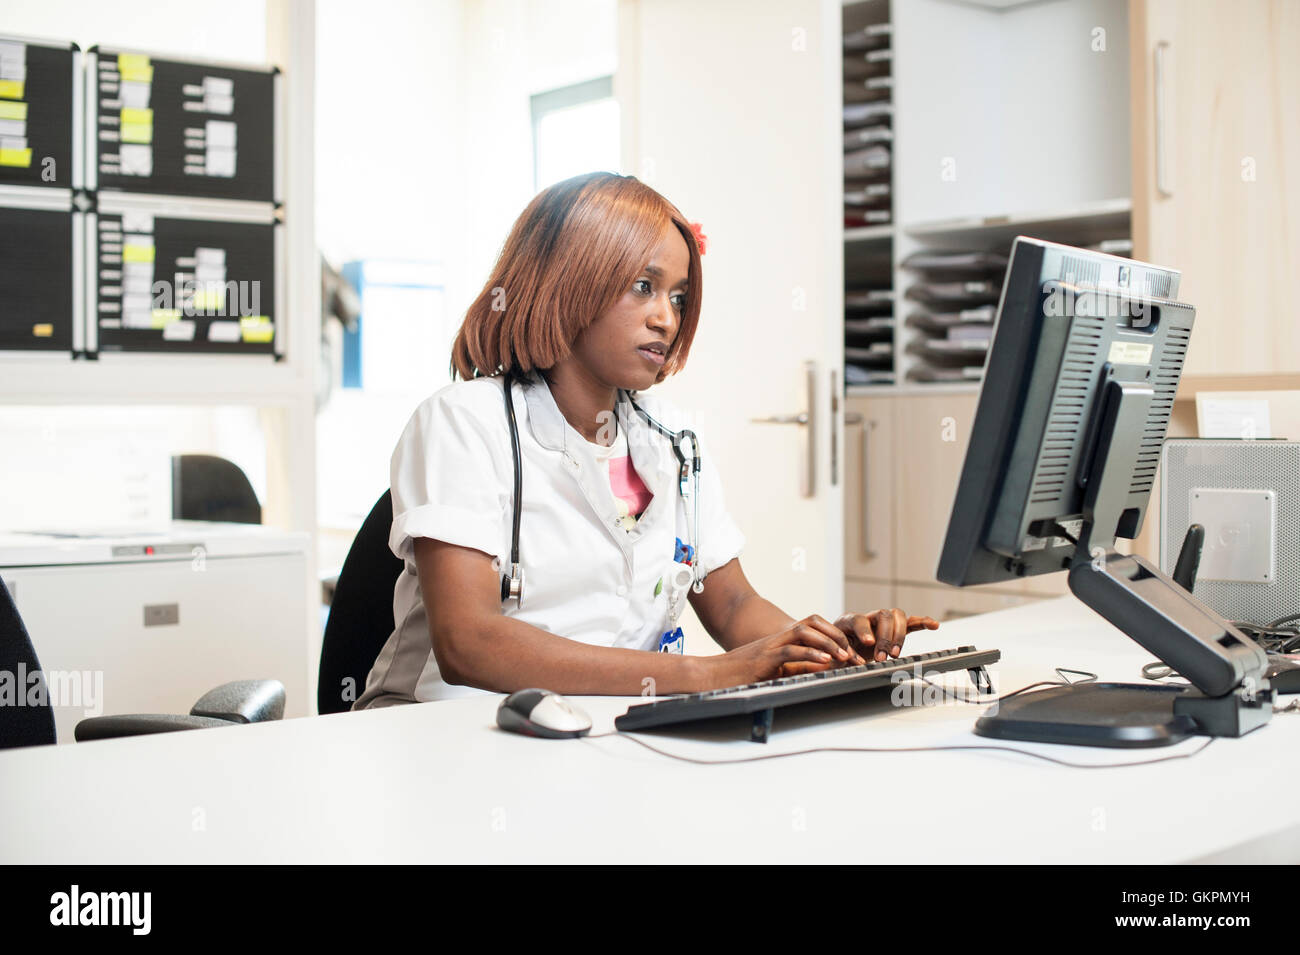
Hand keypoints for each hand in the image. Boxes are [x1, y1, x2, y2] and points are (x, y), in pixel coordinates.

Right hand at [702, 615, 859, 689]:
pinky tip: (825, 662)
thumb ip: (797, 667)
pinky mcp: (765, 658)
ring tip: (844, 656)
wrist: (712, 675)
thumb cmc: (740, 674)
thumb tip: (823, 669)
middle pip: (812, 623)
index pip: (812, 627)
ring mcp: (771, 645)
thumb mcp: (775, 670)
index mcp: (781, 639)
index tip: (850, 651)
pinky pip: (791, 651)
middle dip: (837, 636)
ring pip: (804, 633)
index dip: (833, 635)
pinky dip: (810, 656)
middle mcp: (778, 637)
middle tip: (853, 653)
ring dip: (828, 643)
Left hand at [835, 608, 939, 662]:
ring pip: (897, 617)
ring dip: (899, 636)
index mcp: (847, 621)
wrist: (839, 653)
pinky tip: (933, 625)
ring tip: (895, 654)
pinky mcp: (894, 630)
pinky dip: (922, 622)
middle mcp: (867, 618)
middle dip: (885, 637)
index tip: (869, 643)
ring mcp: (882, 623)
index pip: (859, 618)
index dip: (865, 629)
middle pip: (882, 615)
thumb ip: (840, 656)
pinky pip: (910, 623)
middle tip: (882, 657)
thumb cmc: (835, 654)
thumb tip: (848, 659)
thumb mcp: (831, 656)